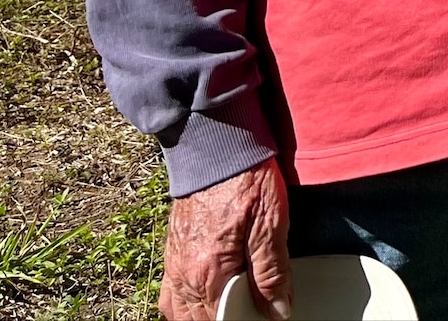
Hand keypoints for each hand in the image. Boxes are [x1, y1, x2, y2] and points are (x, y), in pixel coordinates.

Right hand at [159, 160, 290, 320]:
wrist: (215, 144)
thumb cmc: (245, 177)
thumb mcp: (271, 222)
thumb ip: (271, 270)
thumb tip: (276, 310)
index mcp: (209, 272)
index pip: (222, 320)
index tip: (265, 316)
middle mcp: (185, 274)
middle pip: (198, 320)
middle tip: (249, 313)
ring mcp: (174, 263)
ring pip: (180, 311)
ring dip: (201, 317)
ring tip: (228, 313)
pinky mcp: (173, 249)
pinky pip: (170, 294)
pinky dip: (184, 305)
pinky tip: (203, 301)